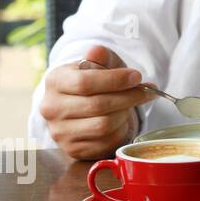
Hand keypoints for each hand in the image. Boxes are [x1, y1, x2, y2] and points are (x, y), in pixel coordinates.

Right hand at [38, 45, 155, 159]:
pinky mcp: (73, 149)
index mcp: (55, 81)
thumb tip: (96, 51)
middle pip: (97, 105)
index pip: (84, 83)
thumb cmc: (94, 80)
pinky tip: (123, 118)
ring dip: (125, 113)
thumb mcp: (99, 63)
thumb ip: (100, 57)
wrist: (84, 104)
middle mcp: (51, 108)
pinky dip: (120, 129)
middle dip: (129, 97)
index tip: (137, 76)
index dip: (115, 80)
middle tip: (148, 90)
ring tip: (132, 103)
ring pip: (103, 125)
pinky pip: (105, 142)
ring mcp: (60, 132)